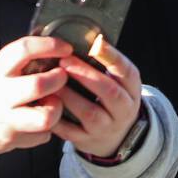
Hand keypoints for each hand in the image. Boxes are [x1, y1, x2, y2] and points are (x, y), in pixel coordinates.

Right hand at [0, 36, 71, 158]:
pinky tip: (37, 122)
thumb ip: (12, 65)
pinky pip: (40, 137)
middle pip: (39, 85)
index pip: (24, 50)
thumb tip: (45, 53)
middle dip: (59, 79)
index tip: (65, 47)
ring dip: (56, 109)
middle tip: (62, 76)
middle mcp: (0, 95)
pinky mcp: (10, 140)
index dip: (49, 45)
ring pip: (46, 117)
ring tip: (52, 103)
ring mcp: (5, 119)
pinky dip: (45, 130)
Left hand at [49, 39, 141, 159]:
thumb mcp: (118, 81)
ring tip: (52, 81)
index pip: (126, 71)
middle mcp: (123, 109)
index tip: (95, 43)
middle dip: (85, 74)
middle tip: (65, 60)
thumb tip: (87, 36)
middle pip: (108, 92)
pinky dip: (58, 119)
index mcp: (131, 89)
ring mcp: (107, 127)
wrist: (116, 136)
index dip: (111, 57)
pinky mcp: (88, 140)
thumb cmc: (111, 98)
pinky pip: (72, 132)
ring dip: (70, 96)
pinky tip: (45, 104)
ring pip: (90, 113)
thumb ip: (106, 63)